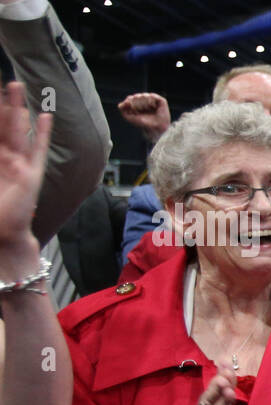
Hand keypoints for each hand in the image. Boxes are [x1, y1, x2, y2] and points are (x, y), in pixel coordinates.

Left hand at [0, 82, 48, 279]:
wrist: (3, 234)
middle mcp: (5, 160)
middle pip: (2, 125)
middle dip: (2, 104)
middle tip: (3, 81)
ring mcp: (20, 165)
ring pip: (16, 130)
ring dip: (17, 108)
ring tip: (16, 85)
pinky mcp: (32, 174)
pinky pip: (38, 149)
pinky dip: (41, 133)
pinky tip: (44, 116)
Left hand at [117, 92, 170, 141]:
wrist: (155, 129)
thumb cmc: (144, 125)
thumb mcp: (129, 118)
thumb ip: (123, 110)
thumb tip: (121, 103)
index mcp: (138, 106)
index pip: (130, 99)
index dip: (129, 101)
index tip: (129, 106)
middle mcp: (146, 102)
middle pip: (136, 97)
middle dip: (136, 103)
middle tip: (139, 109)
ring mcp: (154, 101)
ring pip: (144, 96)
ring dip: (143, 103)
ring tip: (146, 109)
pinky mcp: (161, 101)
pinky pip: (152, 96)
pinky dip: (150, 101)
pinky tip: (152, 107)